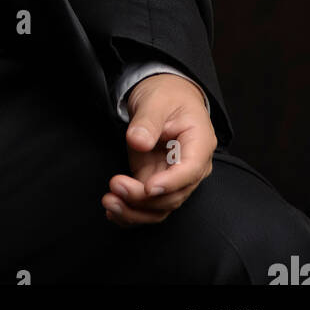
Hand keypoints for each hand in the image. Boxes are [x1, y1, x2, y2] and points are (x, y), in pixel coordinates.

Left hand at [102, 73, 216, 226]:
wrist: (164, 97)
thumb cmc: (166, 96)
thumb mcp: (157, 100)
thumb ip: (148, 120)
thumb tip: (138, 142)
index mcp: (199, 144)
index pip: (190, 170)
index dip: (171, 183)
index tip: (148, 187)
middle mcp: (191, 168)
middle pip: (173, 195)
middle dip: (144, 198)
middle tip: (116, 185)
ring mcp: (173, 178)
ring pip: (160, 208)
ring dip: (135, 211)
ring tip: (109, 203)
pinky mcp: (156, 182)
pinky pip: (148, 206)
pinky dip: (131, 213)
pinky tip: (113, 212)